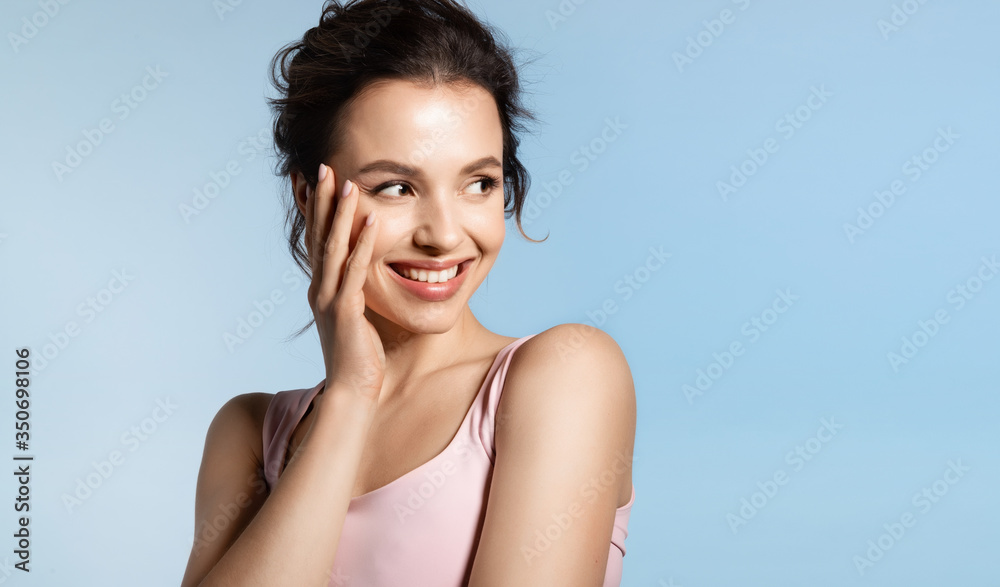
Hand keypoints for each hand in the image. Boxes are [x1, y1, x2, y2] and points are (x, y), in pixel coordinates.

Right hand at [303, 162, 384, 401]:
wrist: (352, 393)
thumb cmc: (359, 358)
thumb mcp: (355, 318)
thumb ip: (355, 294)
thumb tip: (365, 277)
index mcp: (321, 289)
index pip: (315, 240)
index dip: (314, 209)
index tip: (315, 179)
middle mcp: (319, 289)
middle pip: (317, 235)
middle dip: (321, 200)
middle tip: (323, 166)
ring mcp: (329, 300)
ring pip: (333, 248)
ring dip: (340, 213)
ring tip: (347, 182)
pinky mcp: (346, 312)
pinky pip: (355, 271)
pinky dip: (363, 245)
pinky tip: (372, 222)